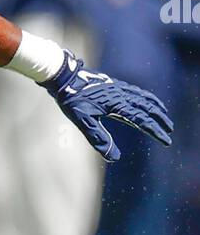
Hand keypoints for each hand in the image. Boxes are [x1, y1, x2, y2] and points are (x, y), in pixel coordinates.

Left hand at [43, 52, 172, 162]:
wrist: (65, 77)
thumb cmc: (72, 99)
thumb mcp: (83, 121)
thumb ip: (99, 138)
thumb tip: (113, 157)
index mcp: (117, 105)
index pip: (142, 121)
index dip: (155, 131)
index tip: (166, 140)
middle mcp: (122, 95)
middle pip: (148, 108)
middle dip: (160, 120)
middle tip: (170, 130)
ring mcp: (119, 88)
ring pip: (144, 98)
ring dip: (156, 107)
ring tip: (164, 114)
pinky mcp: (115, 84)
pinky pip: (137, 91)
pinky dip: (147, 97)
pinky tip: (147, 100)